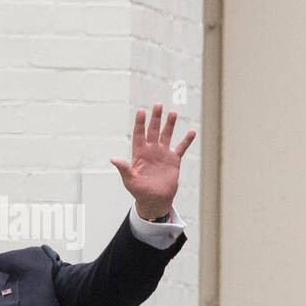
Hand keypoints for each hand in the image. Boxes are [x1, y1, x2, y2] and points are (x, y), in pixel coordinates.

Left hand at [109, 104, 195, 221]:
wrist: (155, 200)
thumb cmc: (140, 191)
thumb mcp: (130, 180)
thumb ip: (123, 168)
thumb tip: (113, 158)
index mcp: (139, 154)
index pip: (139, 134)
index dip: (140, 123)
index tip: (141, 111)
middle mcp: (151, 151)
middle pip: (153, 131)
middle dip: (155, 118)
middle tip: (158, 105)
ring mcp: (163, 154)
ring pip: (166, 135)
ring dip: (169, 124)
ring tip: (173, 113)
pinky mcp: (173, 160)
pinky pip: (181, 148)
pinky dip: (186, 140)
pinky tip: (191, 131)